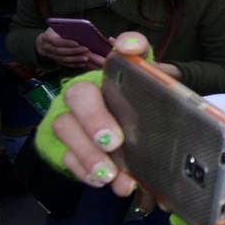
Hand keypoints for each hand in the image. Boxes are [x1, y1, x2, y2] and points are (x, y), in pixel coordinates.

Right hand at [34, 32, 153, 195]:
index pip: (125, 48)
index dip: (129, 44)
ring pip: (65, 127)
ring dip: (87, 154)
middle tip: (114, 142)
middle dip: (94, 118)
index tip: (129, 49)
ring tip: (110, 174)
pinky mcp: (66, 144)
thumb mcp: (159, 100)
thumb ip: (158, 78)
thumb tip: (135, 51)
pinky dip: (84, 170)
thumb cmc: (144, 114)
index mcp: (119, 74)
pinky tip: (103, 180)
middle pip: (79, 93)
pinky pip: (65, 156)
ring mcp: (73, 117)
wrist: (131, 142)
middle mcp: (91, 90)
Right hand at [36, 27, 91, 68]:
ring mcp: (50, 55)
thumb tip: (82, 30)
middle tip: (86, 49)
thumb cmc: (55, 31)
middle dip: (74, 51)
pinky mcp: (55, 61)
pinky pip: (64, 64)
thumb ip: (66, 28)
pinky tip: (83, 63)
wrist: (44, 41)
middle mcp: (46, 47)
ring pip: (62, 59)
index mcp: (46, 37)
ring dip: (75, 59)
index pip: (56, 41)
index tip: (78, 43)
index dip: (67, 43)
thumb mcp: (58, 27)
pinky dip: (74, 64)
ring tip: (86, 58)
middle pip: (60, 51)